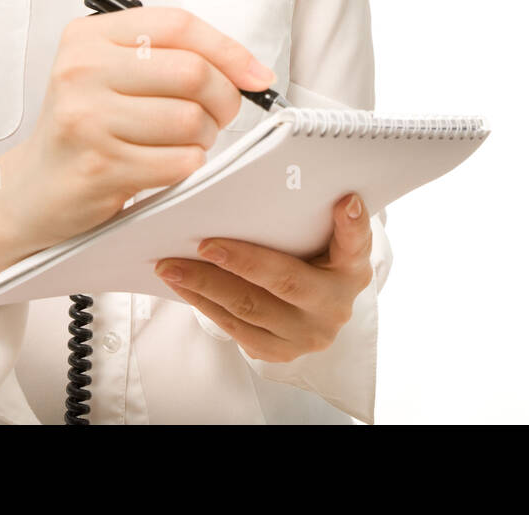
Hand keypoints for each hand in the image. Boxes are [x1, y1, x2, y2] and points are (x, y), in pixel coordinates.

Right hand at [0, 5, 273, 254]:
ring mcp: (88, 119)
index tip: (256, 75)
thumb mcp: (112, 73)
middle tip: (217, 115)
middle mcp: (82, 71)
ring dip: (204, 137)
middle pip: (192, 72)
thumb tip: (250, 70)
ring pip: (190, 120)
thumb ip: (169, 57)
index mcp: (89, 37)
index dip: (229, 49)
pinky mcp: (100, 166)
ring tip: (183, 141)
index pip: (178, 25)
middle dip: (224, 99)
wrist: (35, 188)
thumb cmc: (86, 127)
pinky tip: (165, 163)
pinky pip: (179, 161)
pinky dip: (187, 165)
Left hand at [154, 192, 374, 363]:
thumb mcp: (322, 236)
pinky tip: (182, 285)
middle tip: (204, 243)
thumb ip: (310, 214)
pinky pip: (235, 328)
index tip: (346, 201)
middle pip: (285, 281)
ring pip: (250, 308)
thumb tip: (280, 177)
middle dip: (240, 261)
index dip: (353, 225)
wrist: (313, 309)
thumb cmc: (312, 257)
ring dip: (205, 285)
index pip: (357, 243)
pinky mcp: (279, 352)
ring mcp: (307, 335)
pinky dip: (205, 303)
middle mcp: (335, 305)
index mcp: (352, 267)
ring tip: (171, 265)